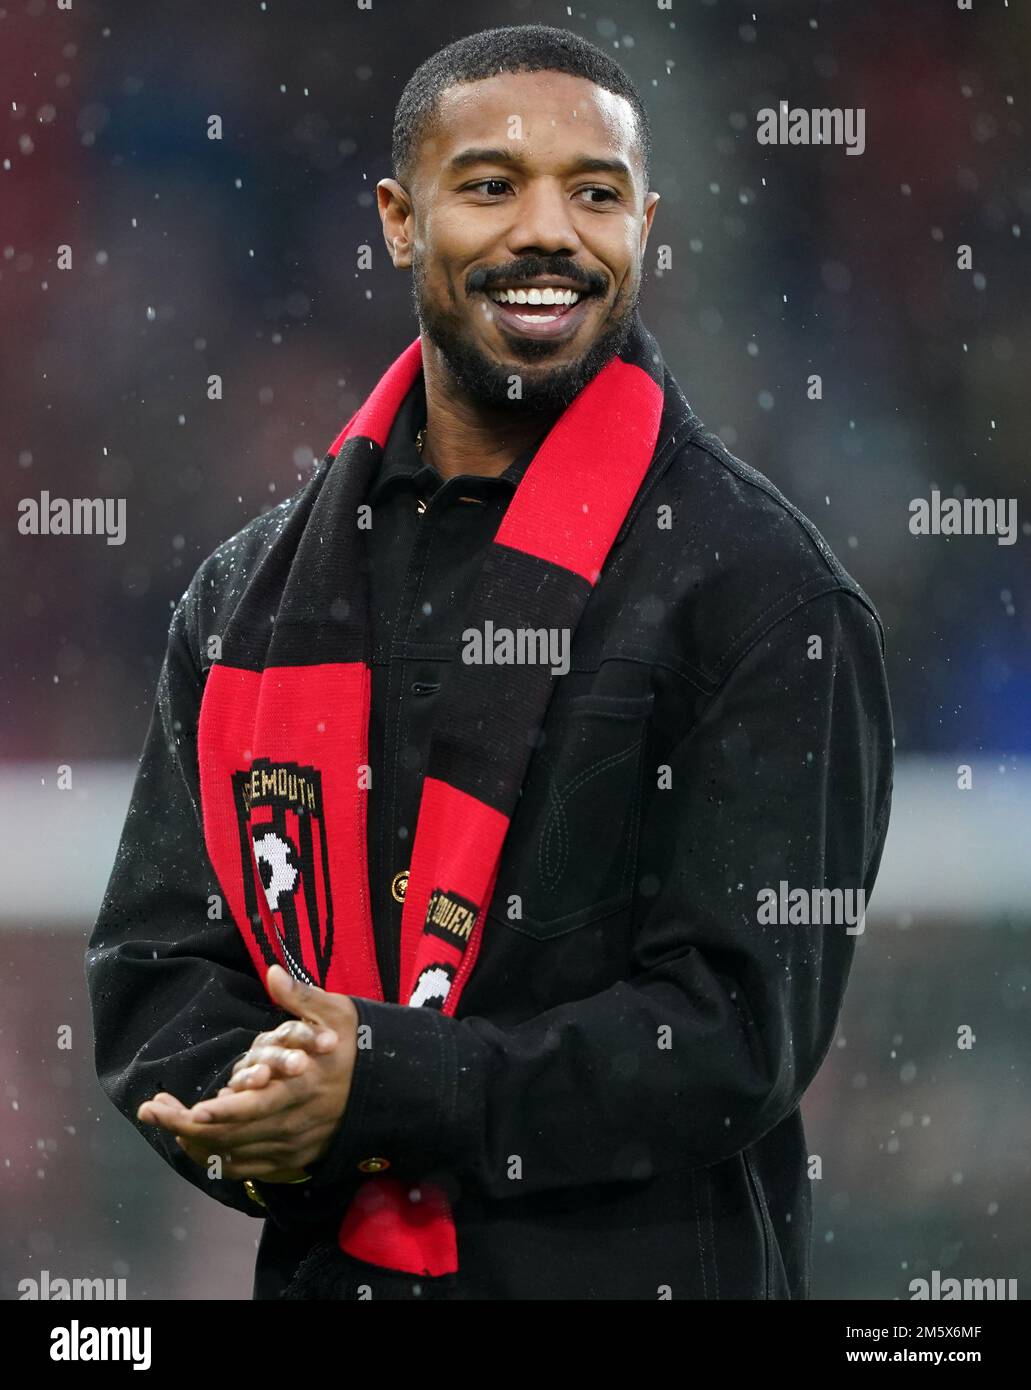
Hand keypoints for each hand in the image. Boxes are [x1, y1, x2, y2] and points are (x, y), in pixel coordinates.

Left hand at [136, 965, 358, 1180]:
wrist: (393, 1089)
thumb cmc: (359, 1047)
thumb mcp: (337, 1013)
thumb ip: (301, 997)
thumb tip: (272, 971)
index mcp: (301, 1091)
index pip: (251, 1109)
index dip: (217, 1113)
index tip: (187, 1109)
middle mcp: (293, 1127)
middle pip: (229, 1138)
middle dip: (184, 1125)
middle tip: (152, 1110)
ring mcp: (292, 1149)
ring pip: (232, 1157)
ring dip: (195, 1142)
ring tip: (166, 1120)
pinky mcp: (294, 1161)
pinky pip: (247, 1170)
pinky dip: (218, 1159)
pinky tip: (199, 1142)